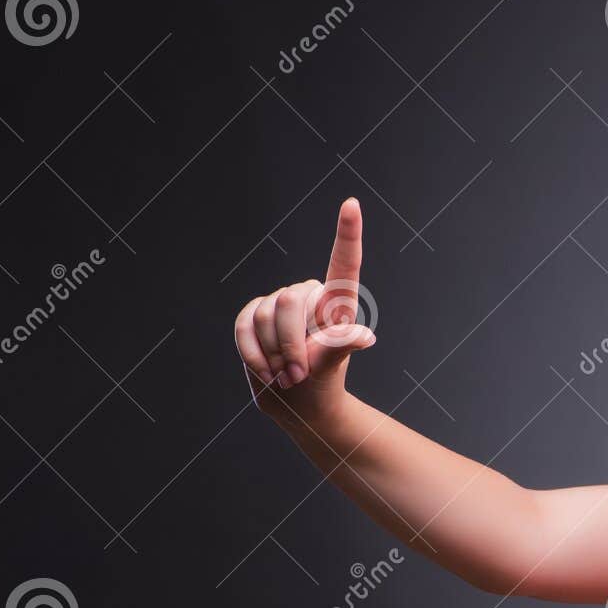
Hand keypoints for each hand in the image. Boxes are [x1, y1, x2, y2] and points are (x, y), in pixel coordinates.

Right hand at [234, 198, 376, 430]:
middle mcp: (308, 296)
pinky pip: (243, 325)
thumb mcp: (332, 366)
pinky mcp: (252, 315)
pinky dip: (252, 353)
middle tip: (297, 374)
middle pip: (291, 301)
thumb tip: (364, 336)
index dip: (348, 233)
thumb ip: (341, 345)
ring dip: (273, 353)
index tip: (353, 203)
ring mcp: (278, 305)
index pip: (344, 263)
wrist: (294, 404)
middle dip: (291, 343)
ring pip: (265, 314)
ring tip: (286, 375)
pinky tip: (265, 371)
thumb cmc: (321, 383)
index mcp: (337, 303)